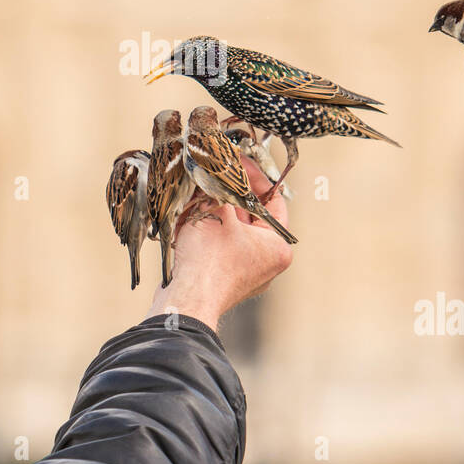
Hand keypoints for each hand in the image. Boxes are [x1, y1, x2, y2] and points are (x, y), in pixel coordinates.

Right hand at [145, 159, 294, 330]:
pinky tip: (188, 219)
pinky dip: (205, 231)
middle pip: (250, 215)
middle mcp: (266, 263)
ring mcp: (245, 274)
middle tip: (213, 175)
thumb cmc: (208, 261)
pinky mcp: (223, 281)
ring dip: (213, 211)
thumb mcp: (215, 210)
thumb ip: (219, 187)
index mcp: (277, 246)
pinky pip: (217, 247)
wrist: (185, 301)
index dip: (254, 177)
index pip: (273, 200)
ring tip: (197, 195)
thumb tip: (214, 169)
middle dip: (228, 194)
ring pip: (231, 231)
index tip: (237, 163)